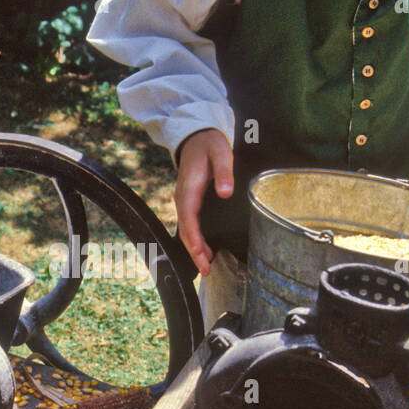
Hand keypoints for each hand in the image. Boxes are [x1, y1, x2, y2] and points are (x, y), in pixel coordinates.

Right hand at [175, 129, 232, 275]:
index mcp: (189, 188)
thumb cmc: (210, 145)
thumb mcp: (220, 152)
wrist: (196, 138)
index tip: (200, 253)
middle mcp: (183, 198)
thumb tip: (225, 193)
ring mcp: (185, 202)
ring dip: (196, 250)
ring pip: (187, 231)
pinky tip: (206, 252)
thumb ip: (224, 171)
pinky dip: (196, 241)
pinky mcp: (190, 204)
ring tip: (207, 268)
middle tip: (206, 271)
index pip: (189, 217)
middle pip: (186, 230)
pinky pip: (190, 226)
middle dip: (195, 252)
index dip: (194, 237)